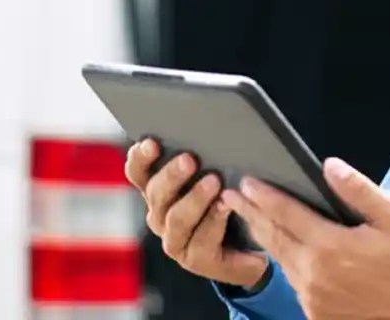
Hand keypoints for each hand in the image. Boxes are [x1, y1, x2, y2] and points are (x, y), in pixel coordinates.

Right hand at [125, 138, 269, 289]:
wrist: (251, 246)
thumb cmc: (229, 200)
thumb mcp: (215, 173)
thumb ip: (204, 158)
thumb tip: (205, 129)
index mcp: (158, 190)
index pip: (138, 172)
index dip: (140, 158)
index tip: (151, 143)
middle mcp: (159, 215)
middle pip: (156, 193)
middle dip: (171, 175)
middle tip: (189, 159)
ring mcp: (174, 240)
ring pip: (176, 218)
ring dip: (195, 199)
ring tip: (214, 182)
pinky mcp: (195, 260)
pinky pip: (201, 240)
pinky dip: (214, 220)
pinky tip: (225, 206)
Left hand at [221, 157, 389, 319]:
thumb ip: (359, 191)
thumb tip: (330, 166)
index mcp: (330, 246)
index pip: (285, 213)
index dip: (263, 195)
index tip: (246, 181)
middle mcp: (315, 274)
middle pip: (273, 237)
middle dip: (251, 214)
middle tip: (233, 198)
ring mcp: (314, 299)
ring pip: (283, 262)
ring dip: (266, 239)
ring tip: (254, 220)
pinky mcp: (319, 316)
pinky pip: (297, 285)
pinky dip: (289, 266)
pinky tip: (287, 253)